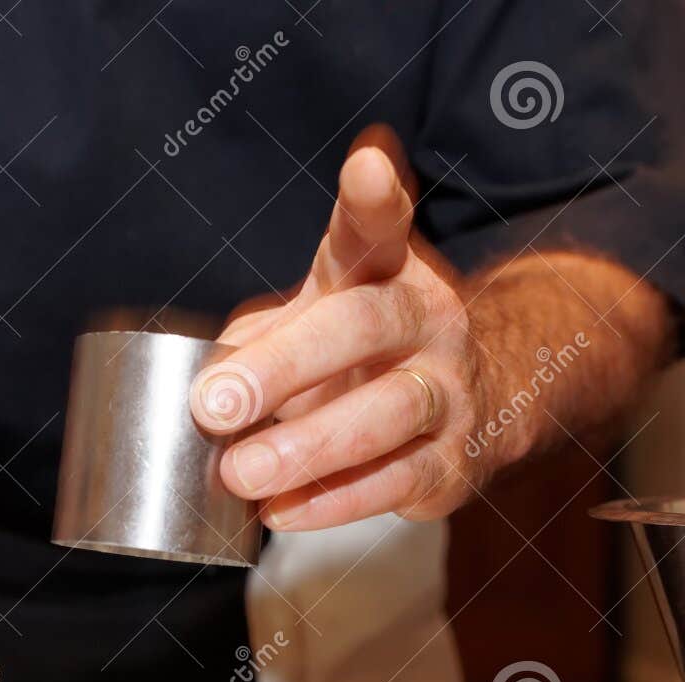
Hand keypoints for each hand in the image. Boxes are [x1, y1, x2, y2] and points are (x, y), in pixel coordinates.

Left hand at [193, 126, 489, 529]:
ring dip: (307, 447)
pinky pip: (396, 481)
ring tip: (241, 473)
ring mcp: (449, 388)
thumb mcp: (316, 317)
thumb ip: (258, 338)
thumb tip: (202, 384)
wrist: (483, 397)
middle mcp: (427, 318)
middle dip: (284, 365)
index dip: (374, 197)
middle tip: (215, 403)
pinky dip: (334, 501)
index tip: (368, 166)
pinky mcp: (455, 459)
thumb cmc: (364, 350)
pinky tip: (280, 511)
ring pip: (387, 413)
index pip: (379, 225)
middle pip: (364, 327)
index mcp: (383, 270)